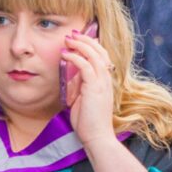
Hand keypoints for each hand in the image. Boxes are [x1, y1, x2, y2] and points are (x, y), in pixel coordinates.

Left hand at [62, 29, 116, 147]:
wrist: (98, 137)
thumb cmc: (89, 123)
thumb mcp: (83, 100)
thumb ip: (80, 86)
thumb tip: (72, 75)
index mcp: (105, 82)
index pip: (102, 57)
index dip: (92, 46)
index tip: (79, 39)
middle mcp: (106, 80)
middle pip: (100, 52)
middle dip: (86, 40)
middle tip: (73, 34)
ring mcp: (102, 83)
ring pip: (94, 55)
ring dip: (80, 45)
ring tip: (68, 39)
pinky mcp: (95, 87)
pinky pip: (85, 66)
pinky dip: (75, 57)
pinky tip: (65, 54)